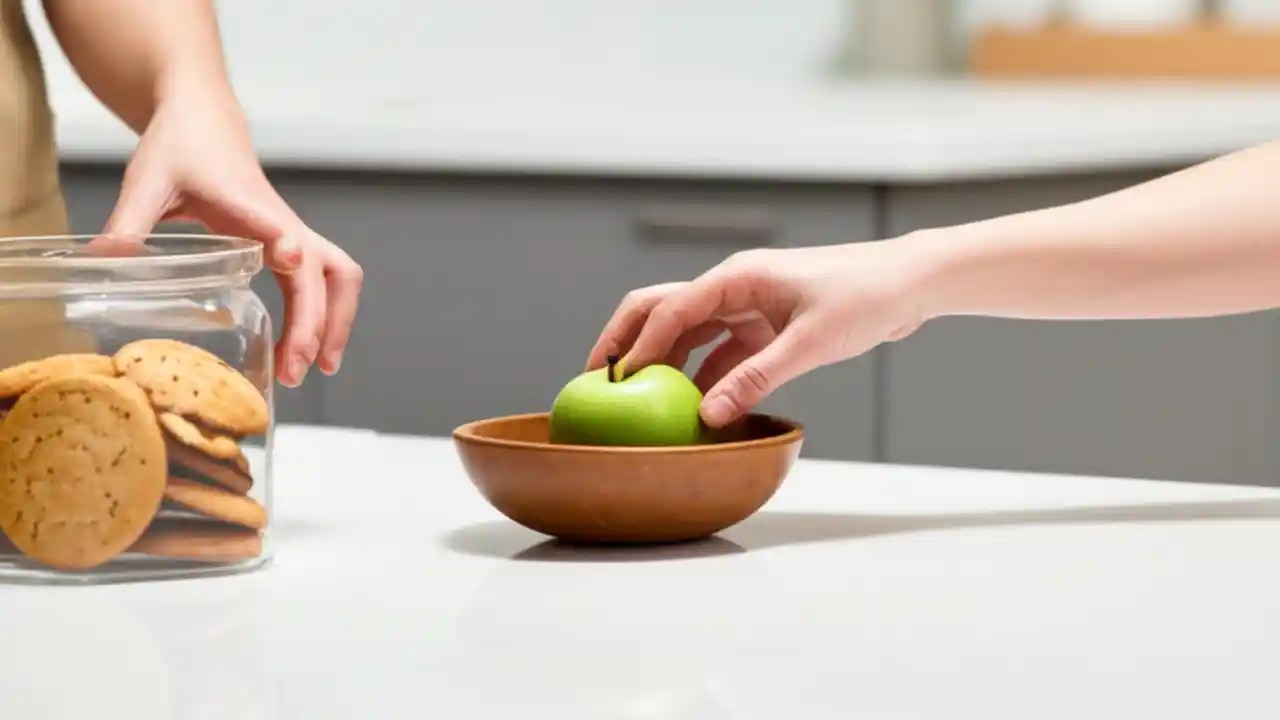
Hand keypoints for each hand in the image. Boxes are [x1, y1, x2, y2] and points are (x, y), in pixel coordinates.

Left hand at [99, 96, 362, 387]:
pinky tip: (306, 348)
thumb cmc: (181, 147)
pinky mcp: (290, 243)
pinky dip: (326, 316)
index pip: (281, 227)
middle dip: (318, 323)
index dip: (289, 249)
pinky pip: (326, 281)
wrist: (203, 120)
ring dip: (337, 323)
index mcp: (250, 205)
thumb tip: (101, 263)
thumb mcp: (147, 181)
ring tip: (319, 368)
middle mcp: (283, 223)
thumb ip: (127, 223)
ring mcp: (292, 234)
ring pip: (339, 277)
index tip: (289, 267)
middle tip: (295, 369)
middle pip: (326, 271)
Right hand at [586, 241, 932, 426]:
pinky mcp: (764, 327)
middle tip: (598, 381)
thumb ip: (757, 379)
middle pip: (663, 310)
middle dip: (628, 342)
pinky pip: (720, 353)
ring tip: (634, 402)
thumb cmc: (866, 296)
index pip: (671, 309)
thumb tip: (707, 415)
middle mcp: (734, 287)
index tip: (613, 381)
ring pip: (688, 334)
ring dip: (663, 365)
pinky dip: (703, 379)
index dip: (638, 345)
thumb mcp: (811, 343)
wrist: (909, 284)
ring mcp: (747, 306)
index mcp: (738, 277)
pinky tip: (692, 410)